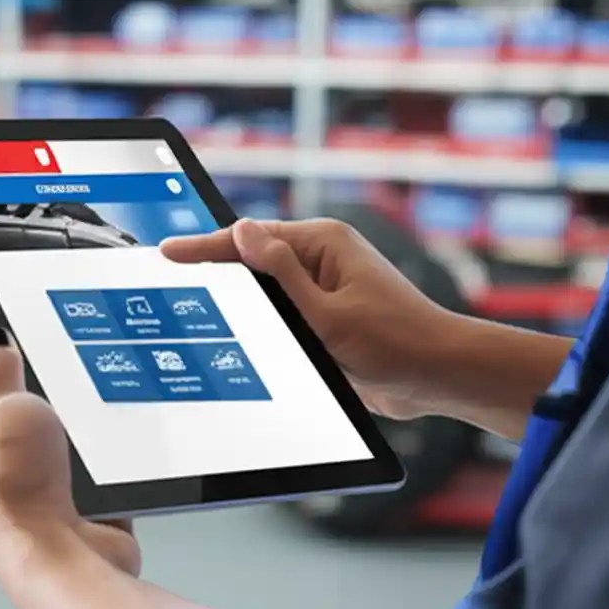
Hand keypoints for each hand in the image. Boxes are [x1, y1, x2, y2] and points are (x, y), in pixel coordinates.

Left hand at [0, 325, 140, 577]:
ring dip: (92, 427)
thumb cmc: (14, 491)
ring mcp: (50, 488)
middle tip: (78, 376)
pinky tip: (121, 451)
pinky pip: (108, 469)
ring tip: (101, 417)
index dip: (13, 359)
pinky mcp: (88, 507)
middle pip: (41, 409)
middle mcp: (10, 466)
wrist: (63, 555)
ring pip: (77, 436)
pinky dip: (118, 460)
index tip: (37, 335)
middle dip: (61, 392)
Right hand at [161, 218, 466, 420]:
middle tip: (170, 278)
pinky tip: (235, 333)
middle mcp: (323, 259)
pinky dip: (259, 320)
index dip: (205, 247)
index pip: (250, 239)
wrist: (439, 376)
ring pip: (265, 290)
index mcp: (324, 243)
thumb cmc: (396, 342)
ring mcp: (324, 287)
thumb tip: (242, 231)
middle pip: (253, 260)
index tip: (169, 251)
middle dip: (216, 269)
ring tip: (191, 306)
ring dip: (239, 300)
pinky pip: (282, 312)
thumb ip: (280, 271)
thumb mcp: (327, 311)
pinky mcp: (327, 315)